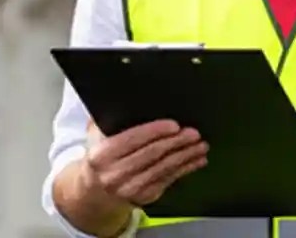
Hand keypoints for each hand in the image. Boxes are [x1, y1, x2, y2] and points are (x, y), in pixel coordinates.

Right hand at [84, 118, 208, 206]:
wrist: (94, 190)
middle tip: (194, 133)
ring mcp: (129, 189)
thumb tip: (129, 97)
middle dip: (176, 142)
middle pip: (151, 154)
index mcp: (101, 154)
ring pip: (163, 169)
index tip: (174, 125)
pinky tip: (197, 160)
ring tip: (201, 145)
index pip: (132, 139)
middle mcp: (114, 174)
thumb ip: (107, 119)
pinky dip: (185, 169)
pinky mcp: (144, 197)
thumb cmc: (103, 155)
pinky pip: (169, 180)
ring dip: (186, 156)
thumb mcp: (96, 136)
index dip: (155, 131)